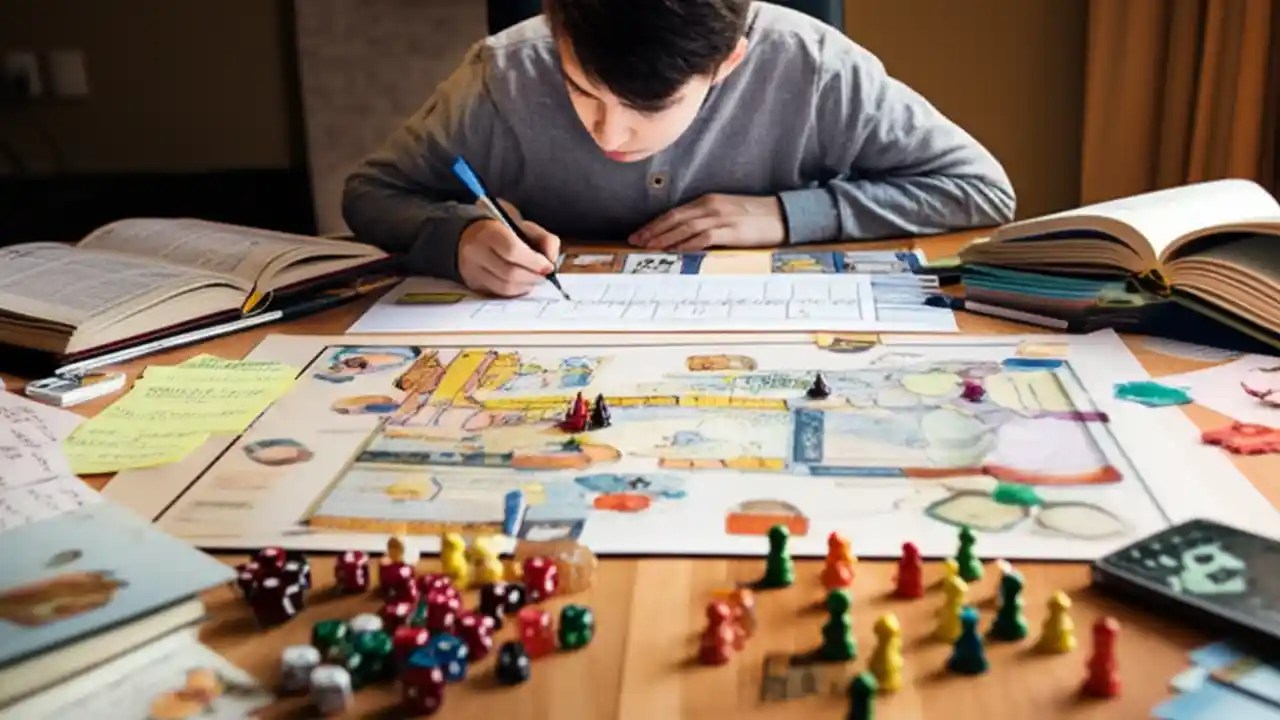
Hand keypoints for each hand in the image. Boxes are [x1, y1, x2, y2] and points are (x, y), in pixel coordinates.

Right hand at [458, 204, 560, 296]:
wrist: (470, 234)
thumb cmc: (503, 230)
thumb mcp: (525, 226)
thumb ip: (545, 240)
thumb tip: (551, 262)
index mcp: (488, 231)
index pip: (512, 251)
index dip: (534, 262)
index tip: (548, 266)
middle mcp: (475, 252)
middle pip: (509, 273)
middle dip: (533, 277)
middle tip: (545, 276)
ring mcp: (471, 270)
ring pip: (505, 287)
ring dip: (526, 286)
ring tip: (535, 279)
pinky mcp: (473, 284)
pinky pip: (499, 293)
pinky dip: (516, 291)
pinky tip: (523, 284)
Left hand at [628, 194, 785, 250]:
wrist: (783, 215)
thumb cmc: (756, 216)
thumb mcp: (727, 211)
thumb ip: (707, 219)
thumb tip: (684, 234)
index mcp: (708, 200)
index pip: (674, 212)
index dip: (654, 224)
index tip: (639, 234)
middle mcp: (711, 206)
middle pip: (675, 219)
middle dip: (653, 231)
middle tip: (635, 242)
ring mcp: (721, 218)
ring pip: (685, 227)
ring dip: (665, 238)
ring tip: (649, 249)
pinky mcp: (731, 231)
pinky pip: (703, 237)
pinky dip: (687, 244)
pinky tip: (675, 252)